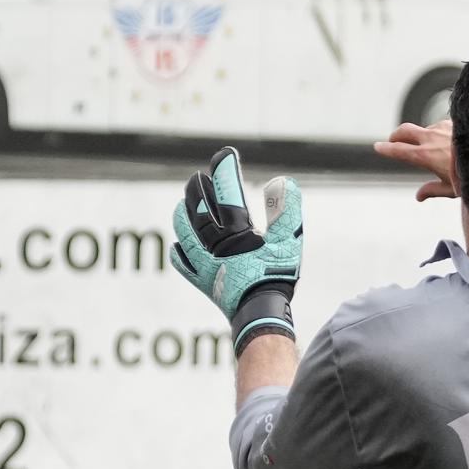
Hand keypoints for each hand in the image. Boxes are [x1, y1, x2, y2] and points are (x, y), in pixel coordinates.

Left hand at [171, 146, 302, 355]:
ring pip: (186, 231)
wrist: (261, 313)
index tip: (225, 154)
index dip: (225, 171)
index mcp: (236, 231)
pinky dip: (180, 251)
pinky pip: (183, 263)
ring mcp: (205, 263)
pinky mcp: (203, 281)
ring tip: (182, 204)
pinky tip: (180, 245)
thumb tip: (282, 181)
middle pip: (199, 208)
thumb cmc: (277, 276)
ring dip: (183, 214)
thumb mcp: (289, 241)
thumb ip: (286, 210)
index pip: (228, 193)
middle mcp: (215, 244)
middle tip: (199, 177)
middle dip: (198, 190)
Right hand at [374, 119, 456, 200]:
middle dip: (396, 135)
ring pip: (424, 129)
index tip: (377, 147)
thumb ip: (432, 190)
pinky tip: (447, 142)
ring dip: (421, 136)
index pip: (398, 150)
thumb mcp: (451, 189)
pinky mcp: (454, 122)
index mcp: (425, 155)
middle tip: (393, 141)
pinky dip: (437, 133)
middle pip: (404, 131)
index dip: (385, 149)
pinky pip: (440, 126)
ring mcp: (442, 127)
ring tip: (429, 148)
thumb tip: (419, 196)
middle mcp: (430, 138)